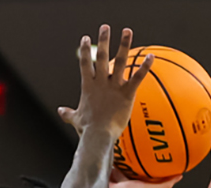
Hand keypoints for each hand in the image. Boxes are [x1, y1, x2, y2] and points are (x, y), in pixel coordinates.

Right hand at [57, 25, 153, 139]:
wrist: (98, 136)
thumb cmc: (87, 130)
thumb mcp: (75, 119)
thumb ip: (68, 113)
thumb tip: (60, 111)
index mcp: (88, 86)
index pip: (85, 63)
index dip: (84, 49)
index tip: (85, 38)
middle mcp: (101, 82)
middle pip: (101, 56)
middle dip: (103, 41)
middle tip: (105, 27)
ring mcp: (114, 87)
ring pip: (120, 61)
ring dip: (124, 45)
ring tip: (127, 31)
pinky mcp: (127, 94)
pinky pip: (137, 77)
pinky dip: (145, 66)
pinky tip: (151, 56)